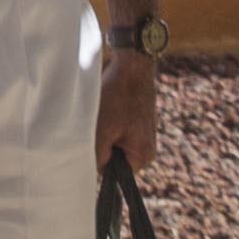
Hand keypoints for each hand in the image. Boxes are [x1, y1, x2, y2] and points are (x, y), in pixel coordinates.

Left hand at [92, 40, 160, 175]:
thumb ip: (97, 157)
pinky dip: (109, 122)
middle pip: (113, 158)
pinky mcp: (137, 122)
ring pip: (112, 143)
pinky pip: (117, 130)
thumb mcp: (102, 129)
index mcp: (143, 156)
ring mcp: (143, 134)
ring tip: (104, 114)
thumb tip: (91, 171)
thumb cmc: (118, 97)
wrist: (132, 65)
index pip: (114, 173)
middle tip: (100, 124)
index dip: (99, 158)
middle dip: (102, 144)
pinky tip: (108, 108)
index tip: (96, 139)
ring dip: (104, 132)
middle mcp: (147, 149)